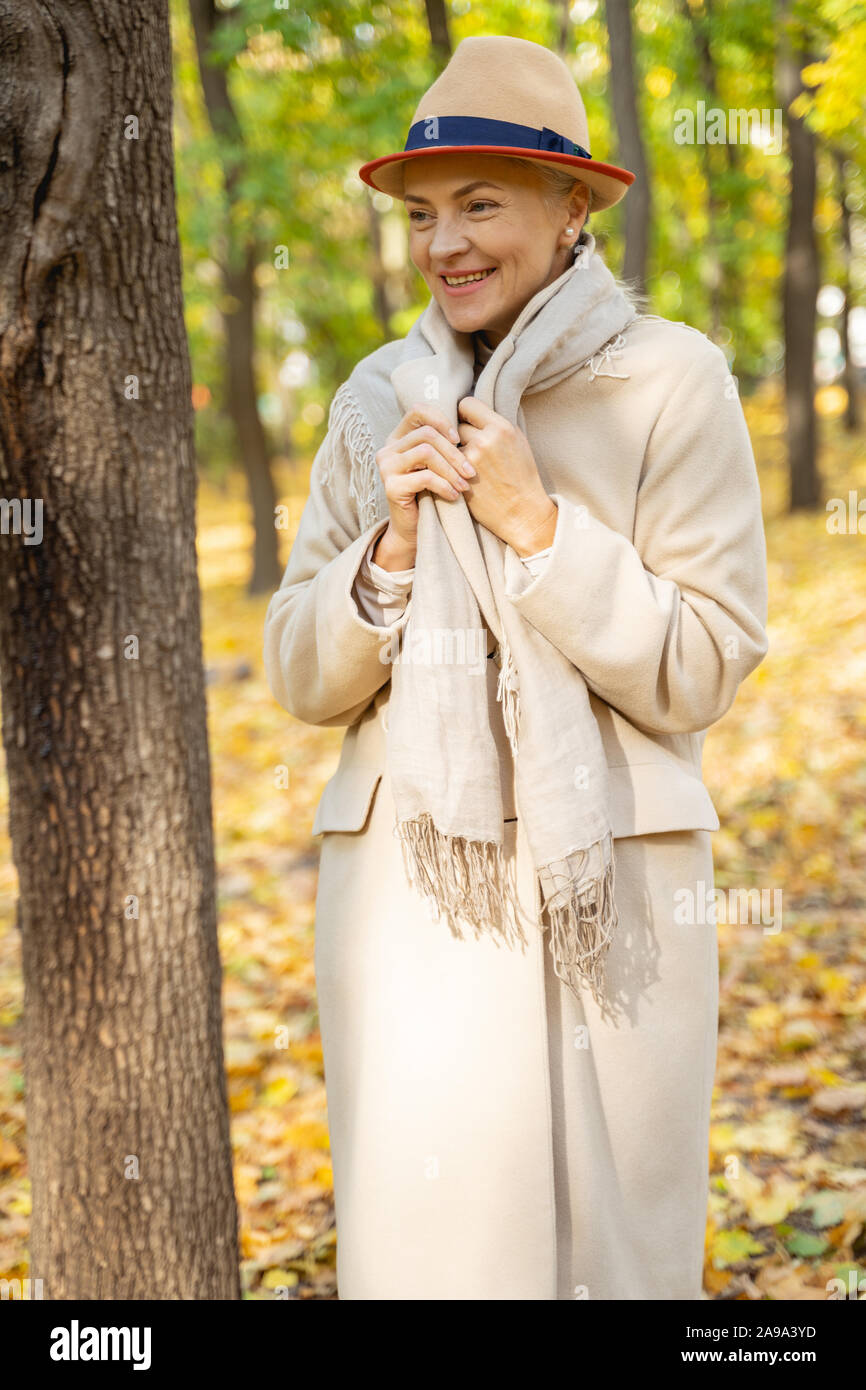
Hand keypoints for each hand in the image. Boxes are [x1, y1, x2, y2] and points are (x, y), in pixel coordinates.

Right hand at [373, 402, 476, 567]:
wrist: (416, 531)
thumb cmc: (433, 494)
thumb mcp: (438, 464)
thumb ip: (443, 442)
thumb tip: (469, 419)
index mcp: (398, 438)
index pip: (417, 411)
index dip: (441, 420)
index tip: (459, 438)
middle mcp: (388, 449)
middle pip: (426, 434)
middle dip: (454, 452)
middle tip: (471, 471)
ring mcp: (386, 467)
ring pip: (426, 452)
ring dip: (451, 470)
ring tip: (464, 485)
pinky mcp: (391, 486)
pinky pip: (424, 477)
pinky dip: (444, 486)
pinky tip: (454, 496)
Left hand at [456, 397, 557, 553]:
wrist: (522, 511)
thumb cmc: (522, 477)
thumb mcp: (518, 442)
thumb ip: (496, 425)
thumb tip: (474, 411)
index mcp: (502, 427)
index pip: (467, 404)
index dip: (464, 413)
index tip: (465, 423)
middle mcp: (485, 440)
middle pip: (455, 424)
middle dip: (458, 434)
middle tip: (464, 445)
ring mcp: (470, 459)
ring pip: (449, 445)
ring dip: (453, 452)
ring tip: (464, 462)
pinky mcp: (460, 477)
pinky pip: (446, 464)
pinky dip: (450, 468)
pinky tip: (458, 475)